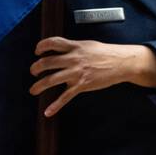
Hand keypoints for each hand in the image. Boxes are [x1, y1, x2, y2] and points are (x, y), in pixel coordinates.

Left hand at [29, 37, 155, 115]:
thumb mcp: (89, 45)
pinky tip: (48, 112)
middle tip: (34, 73)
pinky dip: (55, 106)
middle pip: (46, 62)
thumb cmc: (106, 53)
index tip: (37, 51)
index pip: (52, 42)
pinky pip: (64, 97)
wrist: (122, 63)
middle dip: (35, 69)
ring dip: (38, 86)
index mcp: (75, 47)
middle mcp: (73, 59)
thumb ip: (74, 47)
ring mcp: (76, 73)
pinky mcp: (81, 85)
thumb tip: (61, 49)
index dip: (41, 46)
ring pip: (50, 80)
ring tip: (34, 90)